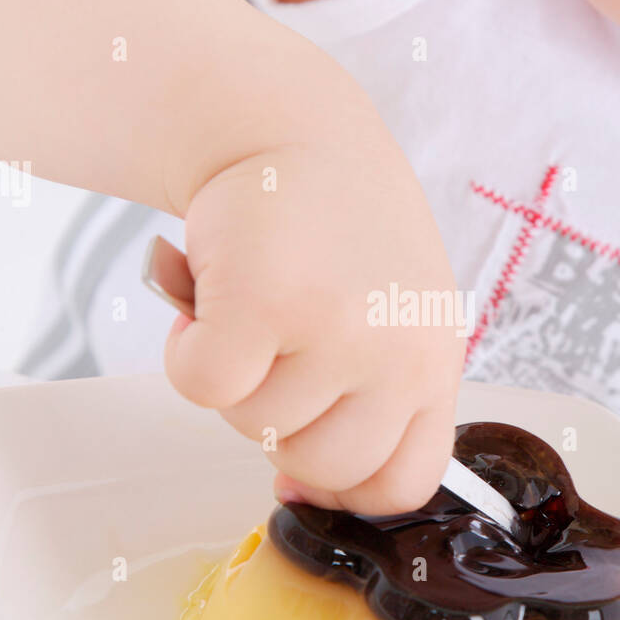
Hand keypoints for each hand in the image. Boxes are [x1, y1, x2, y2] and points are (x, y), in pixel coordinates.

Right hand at [164, 138, 464, 515]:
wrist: (290, 127)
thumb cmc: (335, 229)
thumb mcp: (391, 316)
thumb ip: (365, 401)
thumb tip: (299, 492)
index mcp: (435, 361)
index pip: (403, 483)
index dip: (341, 489)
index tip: (300, 460)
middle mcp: (400, 352)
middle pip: (322, 468)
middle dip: (276, 421)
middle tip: (271, 353)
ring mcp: (340, 332)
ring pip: (252, 426)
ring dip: (230, 376)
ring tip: (249, 306)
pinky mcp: (268, 305)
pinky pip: (203, 387)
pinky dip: (184, 350)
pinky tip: (209, 300)